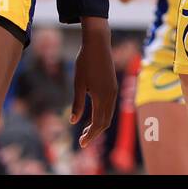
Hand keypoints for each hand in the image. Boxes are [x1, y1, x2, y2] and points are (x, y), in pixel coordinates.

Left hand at [72, 17, 117, 147]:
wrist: (98, 43)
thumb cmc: (85, 62)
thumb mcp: (78, 84)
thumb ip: (78, 104)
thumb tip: (73, 122)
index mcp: (102, 97)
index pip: (98, 123)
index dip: (90, 136)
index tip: (81, 144)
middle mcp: (111, 96)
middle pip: (105, 122)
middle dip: (94, 133)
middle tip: (82, 141)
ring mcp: (113, 90)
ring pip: (109, 114)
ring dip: (98, 124)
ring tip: (85, 130)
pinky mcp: (113, 86)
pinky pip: (110, 106)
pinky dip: (102, 115)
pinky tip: (92, 114)